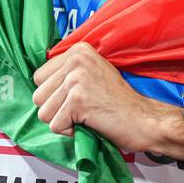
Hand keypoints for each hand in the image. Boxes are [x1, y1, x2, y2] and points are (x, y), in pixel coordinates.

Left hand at [32, 42, 179, 153]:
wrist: (145, 119)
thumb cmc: (119, 102)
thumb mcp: (93, 73)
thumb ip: (67, 72)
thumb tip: (38, 84)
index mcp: (78, 50)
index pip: (39, 77)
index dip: (54, 94)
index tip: (77, 98)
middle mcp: (75, 60)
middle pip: (38, 95)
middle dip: (55, 110)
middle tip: (82, 110)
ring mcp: (76, 79)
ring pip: (43, 112)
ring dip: (62, 121)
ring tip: (85, 116)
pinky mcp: (78, 101)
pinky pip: (55, 125)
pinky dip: (69, 132)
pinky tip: (89, 124)